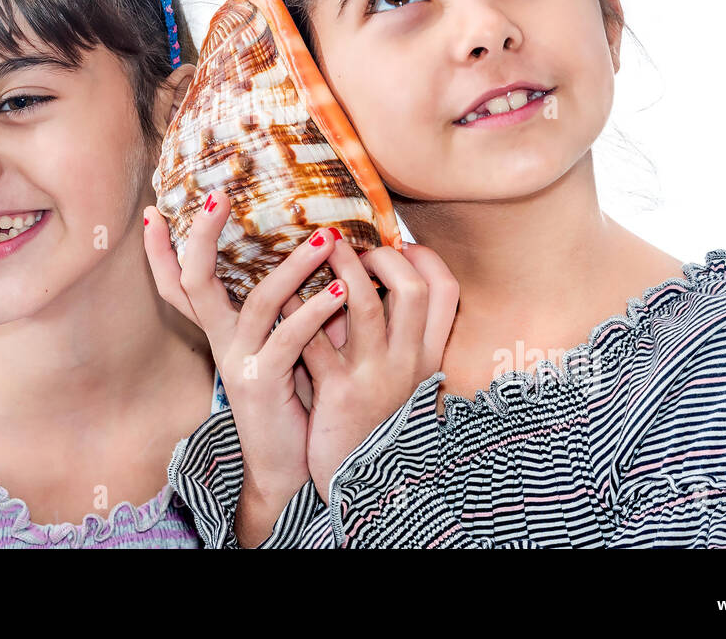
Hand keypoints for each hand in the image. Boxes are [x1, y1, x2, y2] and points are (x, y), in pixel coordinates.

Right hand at [142, 188, 348, 545]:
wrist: (288, 466)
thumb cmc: (292, 397)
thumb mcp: (282, 345)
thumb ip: (286, 306)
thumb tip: (314, 250)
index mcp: (220, 332)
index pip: (177, 286)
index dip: (160, 252)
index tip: (154, 211)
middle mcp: (221, 343)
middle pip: (194, 284)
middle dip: (201, 239)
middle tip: (218, 198)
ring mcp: (239, 364)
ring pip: (256, 303)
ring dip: (292, 267)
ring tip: (326, 238)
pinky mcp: (266, 384)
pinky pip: (288, 339)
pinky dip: (314, 312)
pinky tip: (340, 290)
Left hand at [299, 239, 458, 502]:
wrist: (357, 481)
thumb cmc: (372, 417)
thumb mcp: (397, 374)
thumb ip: (390, 330)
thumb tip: (369, 271)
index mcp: (426, 355)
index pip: (445, 291)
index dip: (423, 257)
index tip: (395, 245)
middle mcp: (407, 363)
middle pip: (412, 289)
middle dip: (380, 255)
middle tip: (353, 246)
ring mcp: (373, 376)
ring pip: (365, 306)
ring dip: (341, 268)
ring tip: (319, 247)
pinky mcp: (336, 392)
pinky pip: (315, 340)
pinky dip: (296, 311)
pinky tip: (280, 292)